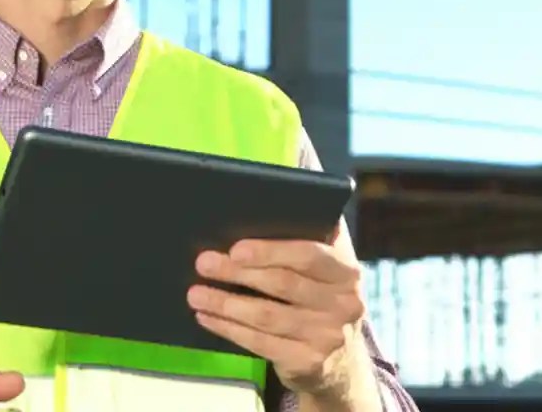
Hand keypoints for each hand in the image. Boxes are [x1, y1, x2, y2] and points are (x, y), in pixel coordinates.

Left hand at [187, 223, 370, 398]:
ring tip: (195, 293)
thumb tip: (295, 178)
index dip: (271, 251)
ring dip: (226, 304)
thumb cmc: (321, 294)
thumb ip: (310, 228)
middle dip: (238, 273)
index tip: (236, 249)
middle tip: (204, 264)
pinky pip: (260, 343)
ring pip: (267, 316)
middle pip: (283, 284)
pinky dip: (229, 329)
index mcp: (346, 271)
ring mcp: (327, 337)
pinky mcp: (308, 363)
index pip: (309, 255)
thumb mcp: (327, 263)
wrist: (342, 358)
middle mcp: (344, 304)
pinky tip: (207, 317)